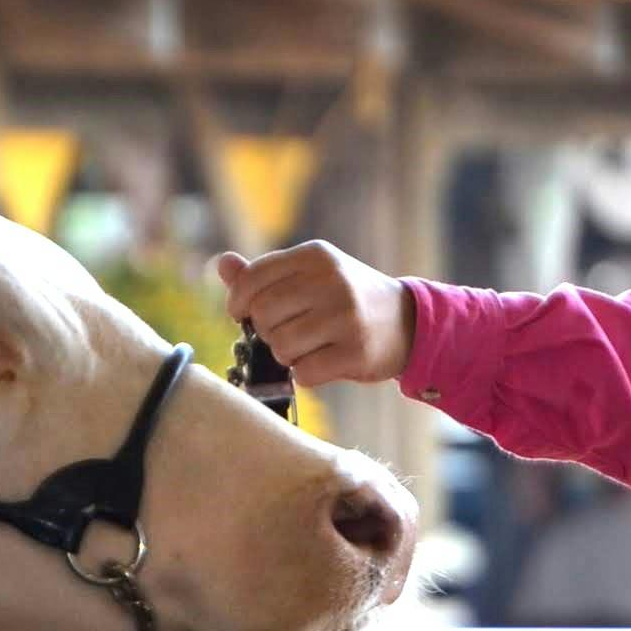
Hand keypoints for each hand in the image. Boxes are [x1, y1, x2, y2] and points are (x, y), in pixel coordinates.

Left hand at [215, 241, 413, 388]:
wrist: (408, 323)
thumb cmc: (347, 300)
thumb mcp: (312, 275)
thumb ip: (266, 273)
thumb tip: (222, 264)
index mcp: (316, 255)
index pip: (253, 278)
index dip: (238, 302)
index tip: (244, 314)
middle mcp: (332, 281)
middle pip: (264, 314)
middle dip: (266, 331)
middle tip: (284, 334)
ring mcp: (346, 317)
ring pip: (281, 345)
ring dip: (285, 355)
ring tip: (305, 348)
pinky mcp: (356, 352)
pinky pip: (304, 373)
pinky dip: (305, 374)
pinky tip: (322, 363)